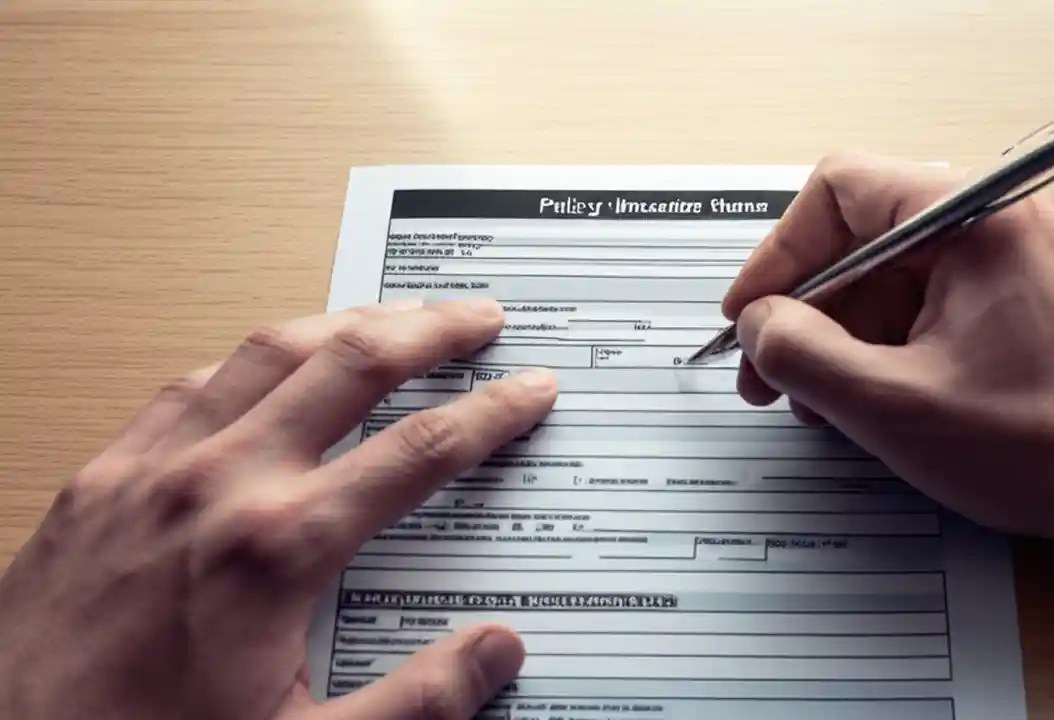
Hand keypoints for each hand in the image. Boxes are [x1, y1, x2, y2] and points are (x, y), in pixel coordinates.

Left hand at [0, 298, 556, 719]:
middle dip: (429, 330)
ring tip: (392, 315)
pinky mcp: (101, 476)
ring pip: (268, 350)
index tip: (527, 390)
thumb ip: (415, 702)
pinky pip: (190, 382)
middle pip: (350, 366)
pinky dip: (251, 356)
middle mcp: (216, 484)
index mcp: (278, 548)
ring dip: (344, 322)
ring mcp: (152, 468)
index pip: (419, 452)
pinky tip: (270, 362)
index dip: (490, 412)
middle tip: (477, 318)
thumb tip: (495, 651)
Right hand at [723, 152, 1053, 543]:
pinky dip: (880, 347)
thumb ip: (801, 354)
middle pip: (859, 237)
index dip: (778, 253)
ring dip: (838, 337)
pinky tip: (859, 400)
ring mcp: (1008, 256)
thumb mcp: (890, 404)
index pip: (840, 189)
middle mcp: (994, 217)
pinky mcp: (1014, 296)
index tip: (747, 315)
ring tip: (812, 402)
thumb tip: (755, 325)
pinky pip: (923, 304)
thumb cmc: (1041, 444)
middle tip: (764, 375)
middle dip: (803, 310)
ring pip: (886, 277)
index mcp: (972, 215)